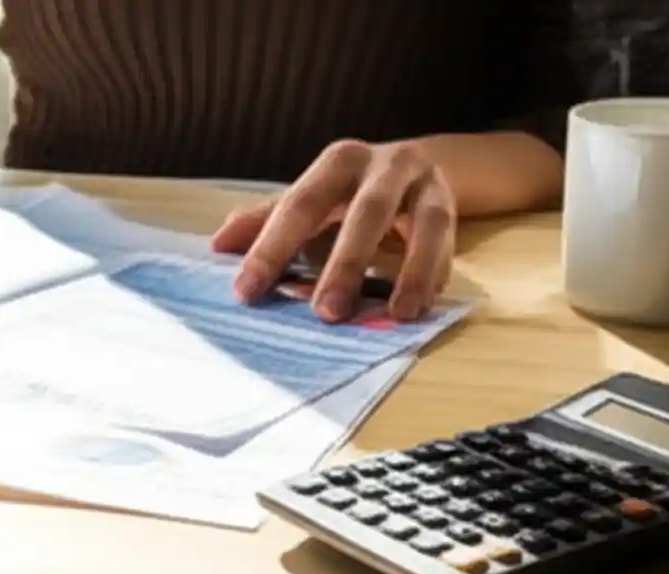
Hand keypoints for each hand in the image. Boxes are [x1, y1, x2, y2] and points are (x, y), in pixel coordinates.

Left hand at [211, 139, 455, 321]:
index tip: (247, 291)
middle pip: (365, 213)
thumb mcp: (310, 199)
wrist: (419, 164)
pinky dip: (436, 273)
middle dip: (346, 264)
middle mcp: (382, 165)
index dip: (271, 247)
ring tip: (396, 315)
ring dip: (410, 271)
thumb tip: (216, 246)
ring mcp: (423, 183)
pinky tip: (421, 305)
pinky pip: (450, 241)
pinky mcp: (452, 204)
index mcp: (337, 162)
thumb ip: (266, 220)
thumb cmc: (350, 192)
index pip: (299, 204)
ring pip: (423, 225)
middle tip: (326, 313)